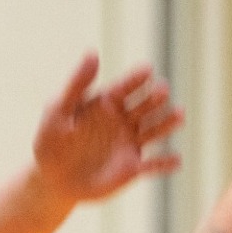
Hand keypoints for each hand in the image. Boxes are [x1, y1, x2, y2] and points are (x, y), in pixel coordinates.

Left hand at [32, 53, 183, 204]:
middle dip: (156, 97)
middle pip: (146, 105)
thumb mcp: (58, 111)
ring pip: (156, 130)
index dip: (136, 78)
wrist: (53, 179)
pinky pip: (154, 165)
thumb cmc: (51, 142)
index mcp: (108, 103)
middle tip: (162, 91)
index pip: (126, 86)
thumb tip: (92, 52)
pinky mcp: (133, 167)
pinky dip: (165, 164)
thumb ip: (76, 84)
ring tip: (179, 115)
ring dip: (168, 123)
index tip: (147, 70)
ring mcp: (131, 143)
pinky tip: (176, 161)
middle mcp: (125, 120)